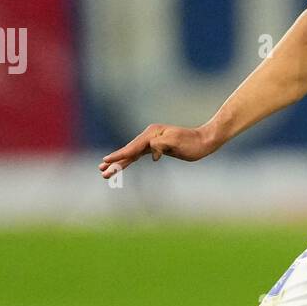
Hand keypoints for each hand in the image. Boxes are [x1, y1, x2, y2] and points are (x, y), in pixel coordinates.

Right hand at [98, 123, 216, 178]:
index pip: (133, 147)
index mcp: (152, 134)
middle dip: (115, 162)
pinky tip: (124, 164)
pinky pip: (139, 154)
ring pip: (132, 153)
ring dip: (120, 162)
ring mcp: (152, 141)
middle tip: (102, 171)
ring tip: (106, 171)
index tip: (106, 161)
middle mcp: (150, 135)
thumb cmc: (192, 143)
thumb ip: (162, 144)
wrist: (204, 140)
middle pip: (129, 150)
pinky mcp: (156, 146)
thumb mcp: (178, 142)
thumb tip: (151, 152)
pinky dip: (130, 160)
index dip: (119, 155)